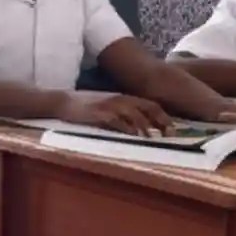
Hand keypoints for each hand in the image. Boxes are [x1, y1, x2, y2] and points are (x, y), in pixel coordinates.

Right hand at [54, 91, 172, 135]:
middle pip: (147, 108)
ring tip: (153, 138)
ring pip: (134, 114)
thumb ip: (122, 111)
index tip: (173, 129)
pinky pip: (116, 121)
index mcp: (123, 97)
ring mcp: (109, 106)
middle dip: (161, 121)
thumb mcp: (107, 104)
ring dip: (145, 126)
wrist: (62, 102)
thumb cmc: (85, 105)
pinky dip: (126, 128)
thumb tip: (139, 125)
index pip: (150, 104)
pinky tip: (133, 136)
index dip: (164, 116)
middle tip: (170, 134)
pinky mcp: (98, 114)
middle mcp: (119, 99)